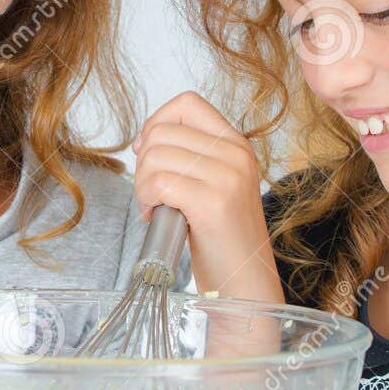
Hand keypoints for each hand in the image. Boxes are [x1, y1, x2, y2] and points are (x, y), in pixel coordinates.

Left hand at [132, 92, 283, 303]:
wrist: (245, 285)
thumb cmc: (222, 240)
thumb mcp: (215, 184)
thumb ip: (191, 156)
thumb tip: (146, 140)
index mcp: (237, 145)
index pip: (187, 103)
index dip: (157, 122)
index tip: (149, 152)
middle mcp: (236, 155)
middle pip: (162, 131)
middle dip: (144, 163)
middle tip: (152, 193)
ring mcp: (227, 177)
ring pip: (156, 156)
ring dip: (143, 185)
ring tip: (155, 207)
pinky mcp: (213, 203)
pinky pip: (158, 183)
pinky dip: (146, 200)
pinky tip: (155, 216)